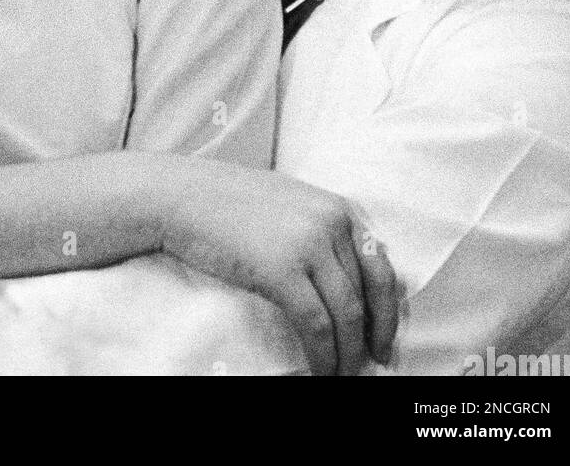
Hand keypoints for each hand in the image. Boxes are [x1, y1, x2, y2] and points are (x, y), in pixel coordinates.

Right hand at [164, 164, 400, 375]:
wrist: (182, 197)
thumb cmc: (227, 202)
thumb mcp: (288, 205)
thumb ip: (319, 231)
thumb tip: (342, 279)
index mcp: (336, 207)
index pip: (380, 268)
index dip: (387, 311)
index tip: (383, 339)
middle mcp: (331, 223)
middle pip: (366, 295)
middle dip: (368, 337)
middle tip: (365, 363)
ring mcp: (308, 245)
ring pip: (346, 315)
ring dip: (347, 353)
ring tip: (340, 372)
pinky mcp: (283, 270)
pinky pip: (317, 325)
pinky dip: (323, 354)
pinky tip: (319, 368)